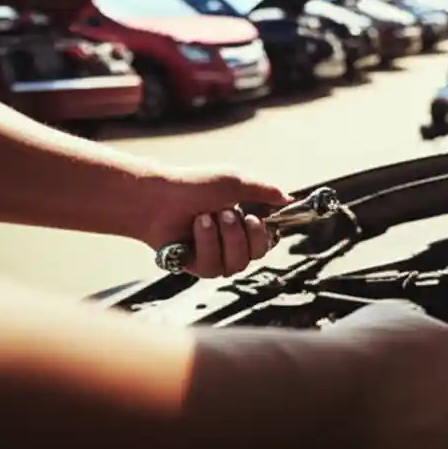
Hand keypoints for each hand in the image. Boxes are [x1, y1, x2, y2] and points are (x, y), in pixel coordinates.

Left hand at [135, 168, 290, 277]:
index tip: (256, 217)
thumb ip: (266, 191)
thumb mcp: (236, 182)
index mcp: (245, 222)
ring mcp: (216, 256)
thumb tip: (289, 199)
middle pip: (258, 254)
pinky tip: (196, 226)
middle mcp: (233, 242)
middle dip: (244, 233)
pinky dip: (206, 243)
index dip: (266, 232)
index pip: (269, 239)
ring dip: (224, 237)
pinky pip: (214, 267)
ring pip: (237, 263)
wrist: (158, 198)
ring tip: (205, 217)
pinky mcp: (198, 267)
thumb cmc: (194, 186)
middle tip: (229, 213)